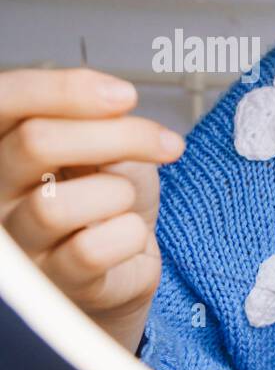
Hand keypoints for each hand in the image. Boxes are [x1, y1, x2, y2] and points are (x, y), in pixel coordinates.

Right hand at [0, 66, 185, 352]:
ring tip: (126, 202)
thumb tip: (113, 108)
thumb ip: (101, 124)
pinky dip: (128, 236)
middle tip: (163, 145)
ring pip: (55, 205)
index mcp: (6, 143)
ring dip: (117, 194)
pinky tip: (127, 236)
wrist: (126, 258)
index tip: (124, 96)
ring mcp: (18, 239)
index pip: (5, 98)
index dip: (63, 89)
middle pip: (35, 142)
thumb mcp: (112, 147)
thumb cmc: (110, 196)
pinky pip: (90, 250)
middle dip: (117, 136)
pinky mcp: (52, 280)